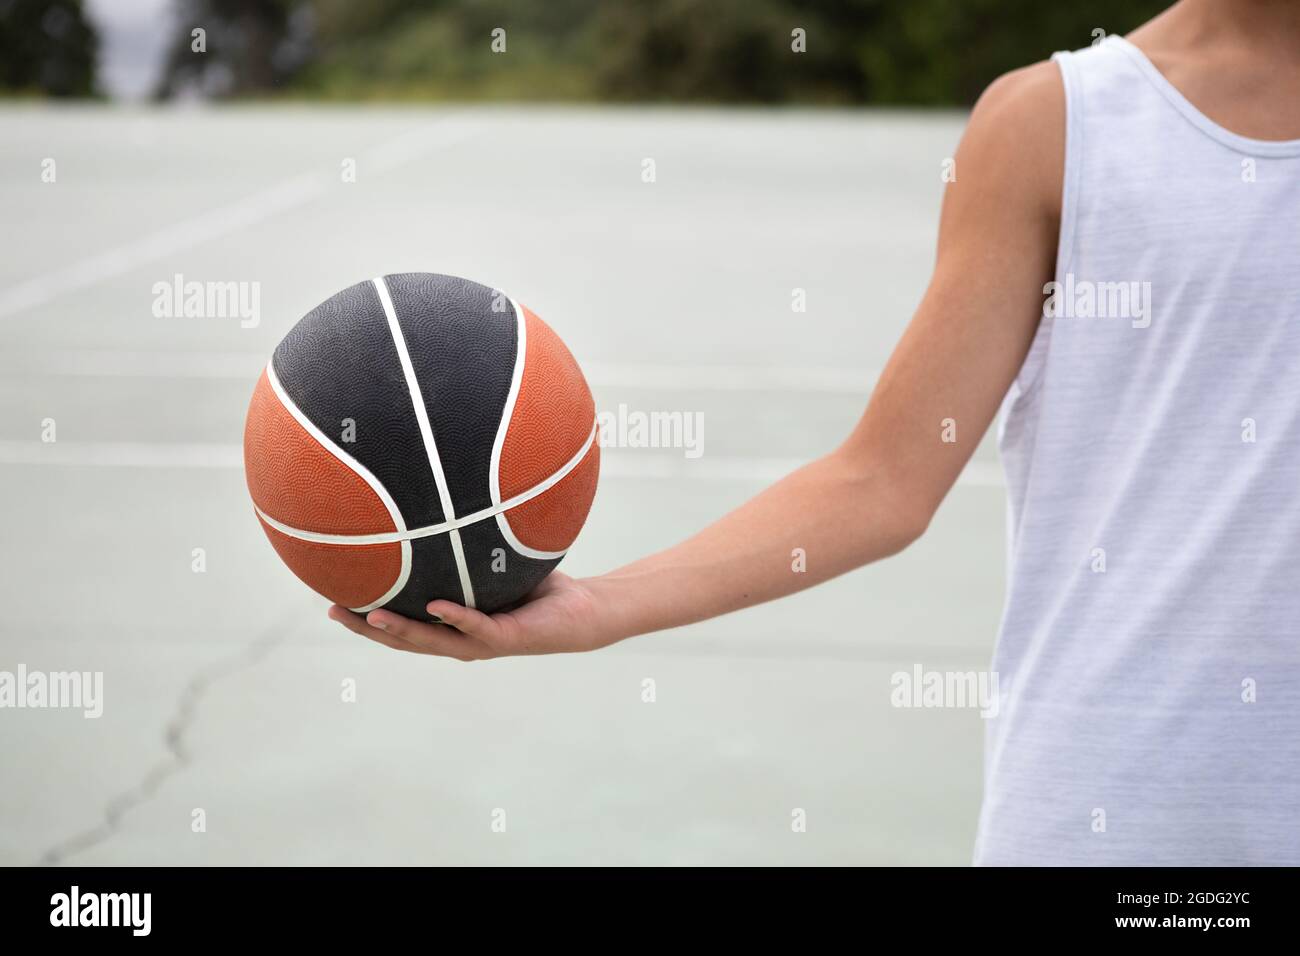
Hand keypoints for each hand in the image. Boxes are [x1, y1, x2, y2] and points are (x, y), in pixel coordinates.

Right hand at [327, 571, 612, 659]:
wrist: (581, 611)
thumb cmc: (535, 587)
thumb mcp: (492, 563)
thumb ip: (466, 546)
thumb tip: (440, 502)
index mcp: (450, 626)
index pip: (400, 625)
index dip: (366, 619)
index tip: (331, 600)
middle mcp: (460, 639)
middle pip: (404, 639)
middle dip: (368, 627)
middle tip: (335, 609)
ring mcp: (482, 642)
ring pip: (432, 640)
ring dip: (400, 629)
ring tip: (370, 616)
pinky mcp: (508, 638)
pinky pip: (478, 627)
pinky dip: (456, 617)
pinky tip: (436, 606)